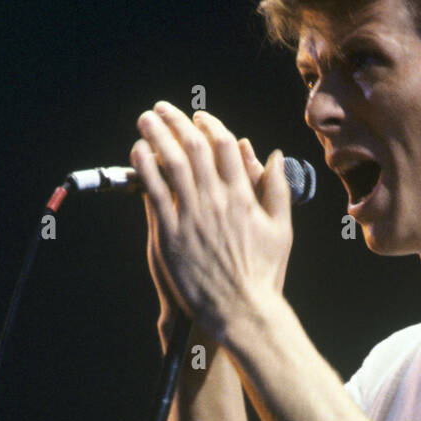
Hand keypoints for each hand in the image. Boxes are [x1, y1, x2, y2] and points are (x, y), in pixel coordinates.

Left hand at [130, 101, 292, 345]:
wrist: (241, 311)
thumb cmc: (263, 275)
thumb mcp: (282, 230)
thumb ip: (277, 190)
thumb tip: (273, 155)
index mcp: (244, 197)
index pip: (226, 146)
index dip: (210, 125)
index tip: (199, 118)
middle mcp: (217, 201)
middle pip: (195, 146)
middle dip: (177, 121)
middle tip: (163, 109)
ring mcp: (192, 216)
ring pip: (172, 162)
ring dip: (156, 135)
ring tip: (146, 120)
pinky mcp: (171, 234)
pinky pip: (155, 192)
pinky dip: (145, 167)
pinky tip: (138, 152)